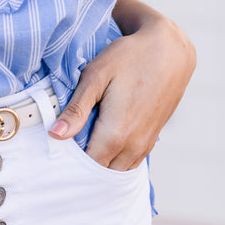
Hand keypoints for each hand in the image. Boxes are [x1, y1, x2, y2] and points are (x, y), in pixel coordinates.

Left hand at [49, 5, 195, 170]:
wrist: (169, 51)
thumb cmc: (129, 57)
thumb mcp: (96, 76)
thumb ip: (76, 109)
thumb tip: (55, 135)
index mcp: (116, 134)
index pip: (86, 168)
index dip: (69, 163)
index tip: (55, 152)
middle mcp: (134, 146)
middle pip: (101, 173)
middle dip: (82, 166)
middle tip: (65, 147)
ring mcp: (146, 145)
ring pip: (117, 170)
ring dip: (100, 162)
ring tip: (82, 142)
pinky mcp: (152, 139)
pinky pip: (130, 162)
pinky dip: (115, 158)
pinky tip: (102, 139)